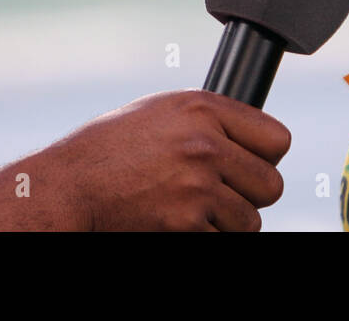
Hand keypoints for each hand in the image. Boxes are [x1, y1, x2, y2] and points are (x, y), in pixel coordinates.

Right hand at [51, 89, 290, 230]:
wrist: (71, 185)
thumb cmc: (113, 148)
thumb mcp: (162, 112)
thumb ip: (210, 121)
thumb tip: (256, 142)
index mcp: (203, 108)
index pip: (277, 139)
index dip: (265, 156)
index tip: (249, 163)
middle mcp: (205, 144)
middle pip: (271, 185)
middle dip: (251, 195)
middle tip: (222, 193)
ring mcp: (196, 186)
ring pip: (249, 221)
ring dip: (227, 222)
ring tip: (193, 208)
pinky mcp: (186, 223)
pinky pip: (221, 240)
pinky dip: (203, 237)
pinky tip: (177, 221)